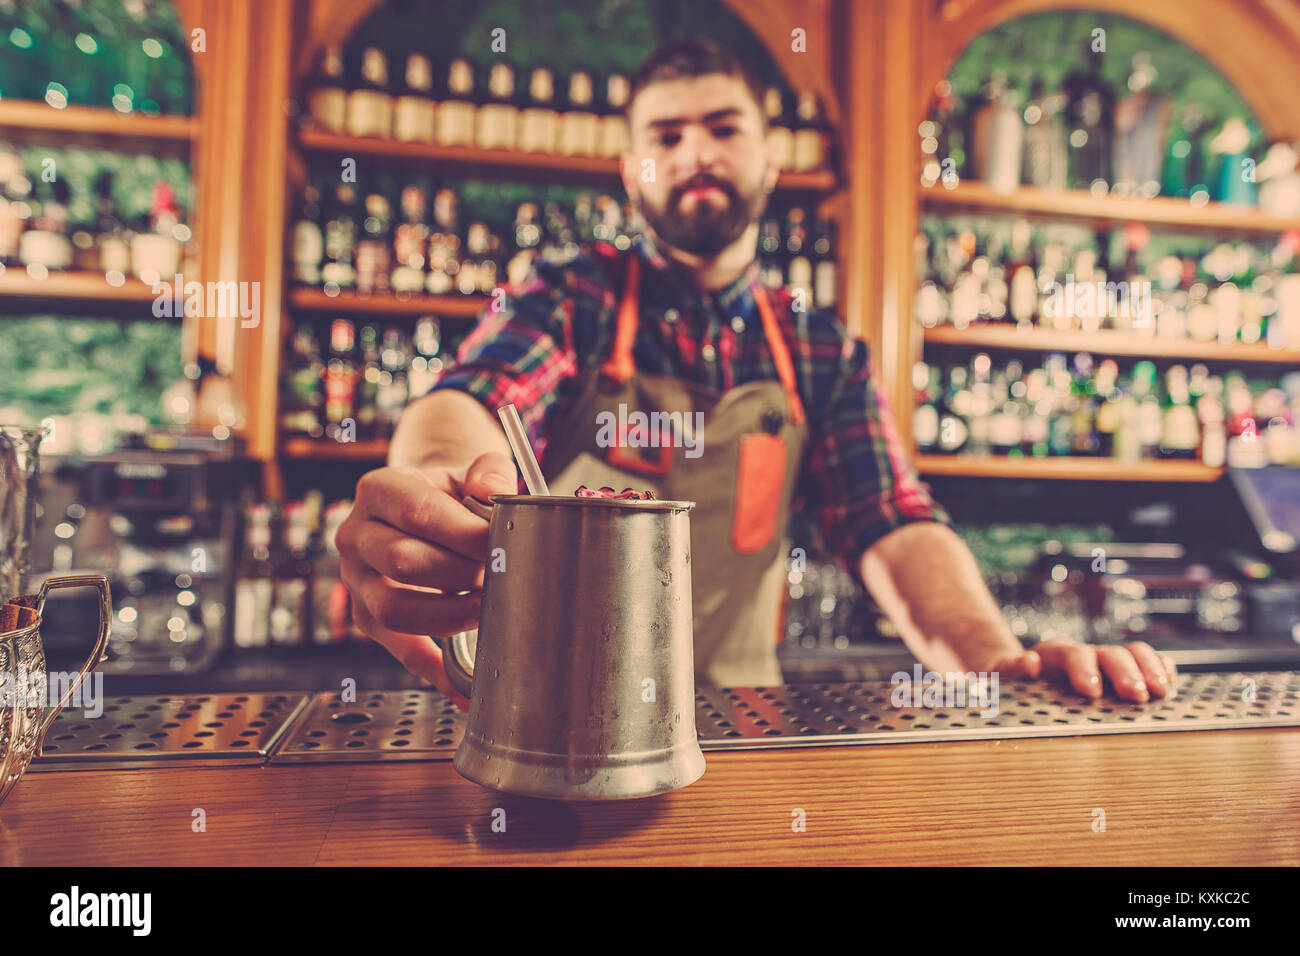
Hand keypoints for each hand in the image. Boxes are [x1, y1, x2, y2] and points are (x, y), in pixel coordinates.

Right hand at [336, 451, 516, 710]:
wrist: (424, 508)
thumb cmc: (449, 493)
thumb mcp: (468, 471)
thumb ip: (488, 472)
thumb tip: (494, 489)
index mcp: (379, 491)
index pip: (417, 512)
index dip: (462, 533)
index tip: (499, 545)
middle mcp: (356, 535)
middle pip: (403, 562)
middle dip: (461, 574)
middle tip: (500, 577)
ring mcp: (357, 581)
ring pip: (394, 609)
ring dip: (450, 616)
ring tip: (490, 612)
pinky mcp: (367, 618)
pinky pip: (398, 650)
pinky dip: (434, 670)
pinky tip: (465, 687)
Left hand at [986, 639, 1178, 703]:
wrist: (1022, 676)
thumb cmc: (1011, 680)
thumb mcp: (1000, 675)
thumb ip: (1010, 669)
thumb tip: (1028, 662)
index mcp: (1053, 653)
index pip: (1071, 653)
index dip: (1083, 669)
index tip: (1091, 691)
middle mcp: (1084, 653)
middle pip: (1108, 653)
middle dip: (1124, 673)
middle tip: (1135, 694)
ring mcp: (1106, 661)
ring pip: (1132, 654)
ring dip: (1149, 670)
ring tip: (1160, 691)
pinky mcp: (1124, 672)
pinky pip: (1149, 664)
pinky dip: (1162, 669)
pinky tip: (1170, 682)